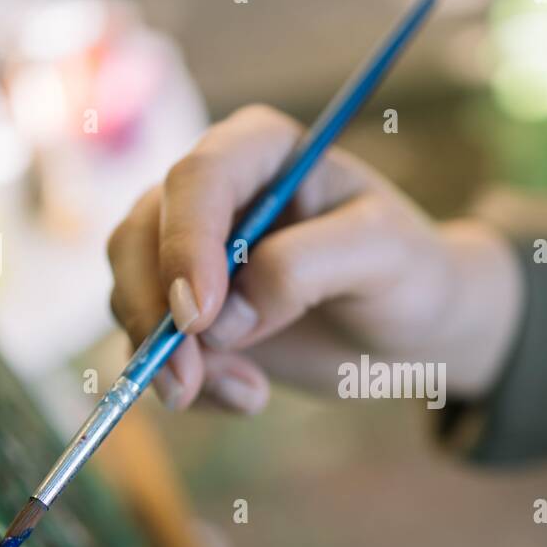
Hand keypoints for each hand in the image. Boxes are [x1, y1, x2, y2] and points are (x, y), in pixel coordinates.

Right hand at [106, 104, 522, 413]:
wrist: (415, 331)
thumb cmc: (409, 274)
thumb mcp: (382, 256)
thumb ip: (304, 267)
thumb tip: (225, 316)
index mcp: (259, 149)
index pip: (196, 179)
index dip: (185, 245)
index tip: (200, 317)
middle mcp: (212, 195)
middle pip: (137, 237)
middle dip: (154, 314)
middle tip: (187, 382)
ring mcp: (192, 256)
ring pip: (131, 295)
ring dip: (169, 360)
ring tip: (250, 395)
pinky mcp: (190, 316)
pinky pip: (152, 349)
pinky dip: (189, 386)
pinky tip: (248, 397)